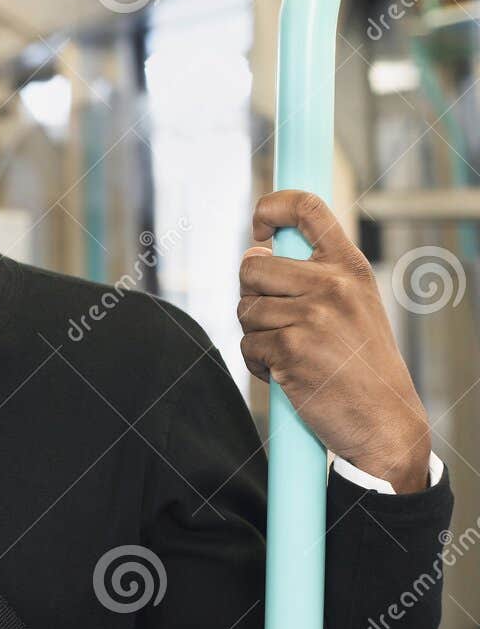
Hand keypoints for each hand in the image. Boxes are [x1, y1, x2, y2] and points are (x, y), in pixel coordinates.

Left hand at [238, 190, 431, 493]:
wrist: (384, 421)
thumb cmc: (360, 365)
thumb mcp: (353, 306)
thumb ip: (311, 277)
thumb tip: (253, 254)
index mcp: (349, 267)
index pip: (307, 208)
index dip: (272, 206)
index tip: (260, 227)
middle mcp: (332, 283)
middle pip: (251, 267)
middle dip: (252, 296)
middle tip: (279, 323)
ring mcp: (311, 314)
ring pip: (245, 309)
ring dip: (257, 335)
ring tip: (294, 354)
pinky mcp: (289, 347)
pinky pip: (247, 345)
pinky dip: (259, 364)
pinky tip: (291, 376)